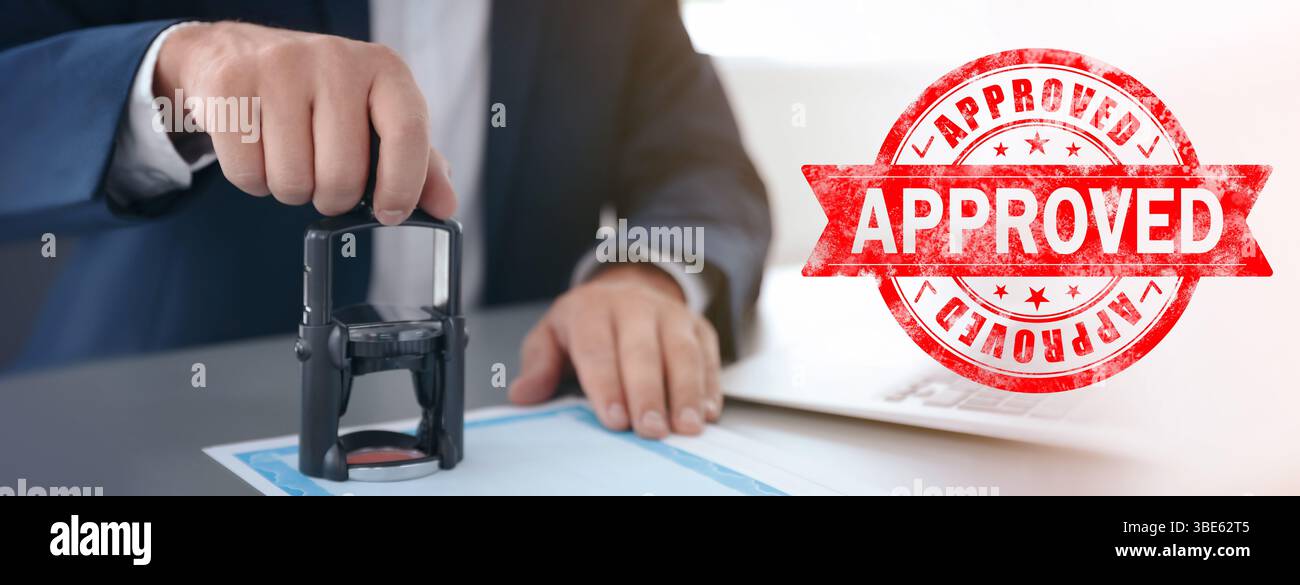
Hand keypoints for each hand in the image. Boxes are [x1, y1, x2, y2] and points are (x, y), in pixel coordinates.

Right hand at [154, 22, 454, 222]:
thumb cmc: (319, 94)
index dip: (402, 186)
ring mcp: (280, 67)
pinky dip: (253, 180)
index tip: (389, 212)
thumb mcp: (377, 116)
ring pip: (293, 180)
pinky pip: (247, 174)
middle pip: (343, 174)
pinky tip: (258, 150)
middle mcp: (335, 59)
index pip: (407, 133)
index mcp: (384, 67)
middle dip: (333, 197)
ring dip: (292, 189)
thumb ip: (417, 161)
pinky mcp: (231, 85)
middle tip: (326, 179)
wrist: (235, 53)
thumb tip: (446, 207)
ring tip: (290, 157)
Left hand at [508, 265, 723, 438]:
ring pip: (682, 352)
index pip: (598, 349)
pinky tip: (707, 411)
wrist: (627, 288)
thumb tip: (523, 395)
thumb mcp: (552, 335)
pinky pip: (709, 355)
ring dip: (686, 391)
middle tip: (650, 429)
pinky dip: (710, 385)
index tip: (614, 419)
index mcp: (592, 309)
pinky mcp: (699, 326)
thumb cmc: (587, 322)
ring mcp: (671, 315)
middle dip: (648, 393)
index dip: (607, 385)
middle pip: (643, 351)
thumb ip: (539, 365)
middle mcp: (634, 306)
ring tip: (686, 426)